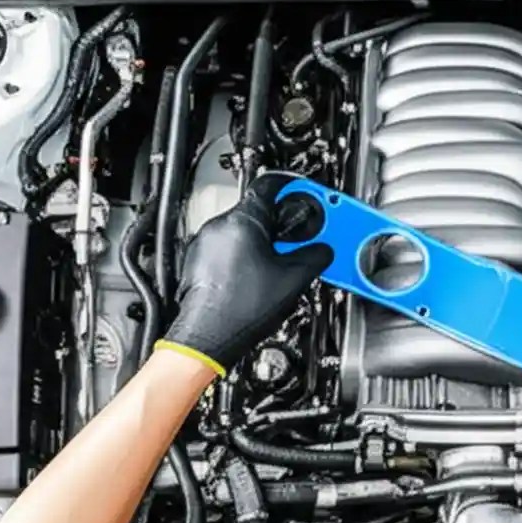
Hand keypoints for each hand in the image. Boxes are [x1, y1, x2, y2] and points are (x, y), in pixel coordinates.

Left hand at [157, 172, 331, 375]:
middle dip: (281, 225)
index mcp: (242, 223)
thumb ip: (315, 256)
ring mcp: (205, 243)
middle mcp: (219, 227)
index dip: (293, 186)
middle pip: (258, 212)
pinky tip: (256, 277)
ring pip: (243, 231)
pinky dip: (245, 255)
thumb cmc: (240, 311)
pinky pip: (228, 247)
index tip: (306, 192)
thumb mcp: (293, 281)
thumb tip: (324, 250)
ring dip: (263, 242)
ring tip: (278, 265)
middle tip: (299, 241)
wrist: (207, 337)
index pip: (270, 185)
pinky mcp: (198, 260)